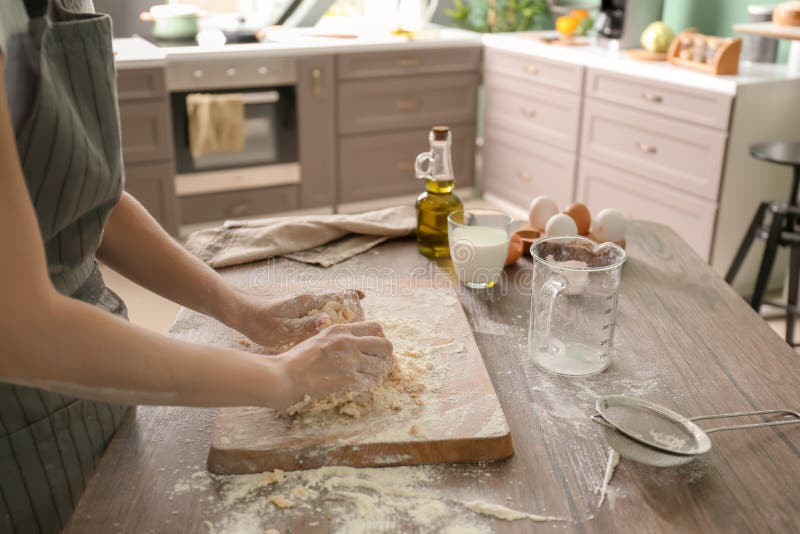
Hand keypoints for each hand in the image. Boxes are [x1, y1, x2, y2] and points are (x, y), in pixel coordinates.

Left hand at [231, 290, 364, 348]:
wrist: (241, 312)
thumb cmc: (260, 320)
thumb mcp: (282, 326)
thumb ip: (305, 324)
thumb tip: (327, 321)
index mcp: (309, 301)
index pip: (339, 297)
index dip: (354, 300)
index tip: (366, 306)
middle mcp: (310, 301)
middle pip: (339, 304)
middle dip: (354, 312)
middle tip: (367, 329)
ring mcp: (305, 308)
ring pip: (331, 311)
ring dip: (344, 319)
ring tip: (357, 335)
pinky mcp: (299, 315)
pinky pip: (322, 318)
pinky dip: (332, 324)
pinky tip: (335, 337)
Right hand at [277, 321, 392, 408]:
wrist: (285, 376)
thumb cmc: (298, 359)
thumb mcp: (320, 338)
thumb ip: (339, 337)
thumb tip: (357, 343)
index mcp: (341, 329)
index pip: (376, 327)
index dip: (379, 338)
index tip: (375, 349)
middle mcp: (348, 342)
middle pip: (385, 346)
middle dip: (386, 357)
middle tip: (379, 364)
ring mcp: (348, 361)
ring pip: (381, 366)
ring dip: (379, 373)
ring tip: (371, 377)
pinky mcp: (347, 379)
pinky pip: (370, 382)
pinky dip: (369, 385)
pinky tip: (362, 386)